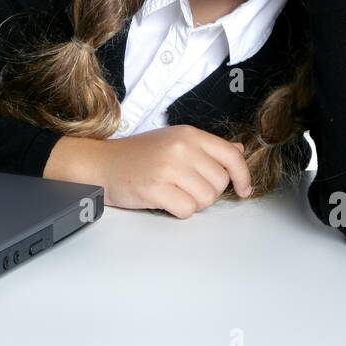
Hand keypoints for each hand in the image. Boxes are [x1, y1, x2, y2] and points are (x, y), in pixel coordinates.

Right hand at [93, 125, 252, 216]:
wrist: (101, 164)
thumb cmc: (138, 155)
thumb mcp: (174, 141)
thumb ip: (207, 147)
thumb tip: (239, 150)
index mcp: (189, 134)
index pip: (231, 155)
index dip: (243, 176)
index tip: (244, 189)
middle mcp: (181, 147)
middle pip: (219, 183)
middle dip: (208, 192)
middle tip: (186, 188)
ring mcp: (168, 168)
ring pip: (206, 199)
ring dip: (193, 203)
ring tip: (174, 193)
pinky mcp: (155, 188)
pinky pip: (186, 210)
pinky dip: (178, 211)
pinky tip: (164, 200)